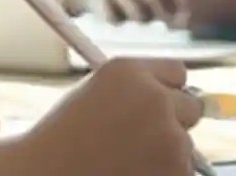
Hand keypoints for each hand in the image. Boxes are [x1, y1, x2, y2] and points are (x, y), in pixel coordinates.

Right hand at [19, 58, 203, 175]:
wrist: (43, 175)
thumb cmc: (60, 141)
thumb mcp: (94, 93)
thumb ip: (135, 88)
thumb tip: (175, 97)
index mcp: (129, 71)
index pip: (177, 72)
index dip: (166, 91)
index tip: (155, 107)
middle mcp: (155, 98)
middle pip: (192, 107)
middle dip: (174, 122)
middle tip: (142, 142)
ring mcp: (170, 138)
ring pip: (185, 147)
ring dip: (166, 156)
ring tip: (123, 164)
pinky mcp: (176, 172)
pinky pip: (182, 173)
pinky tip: (129, 175)